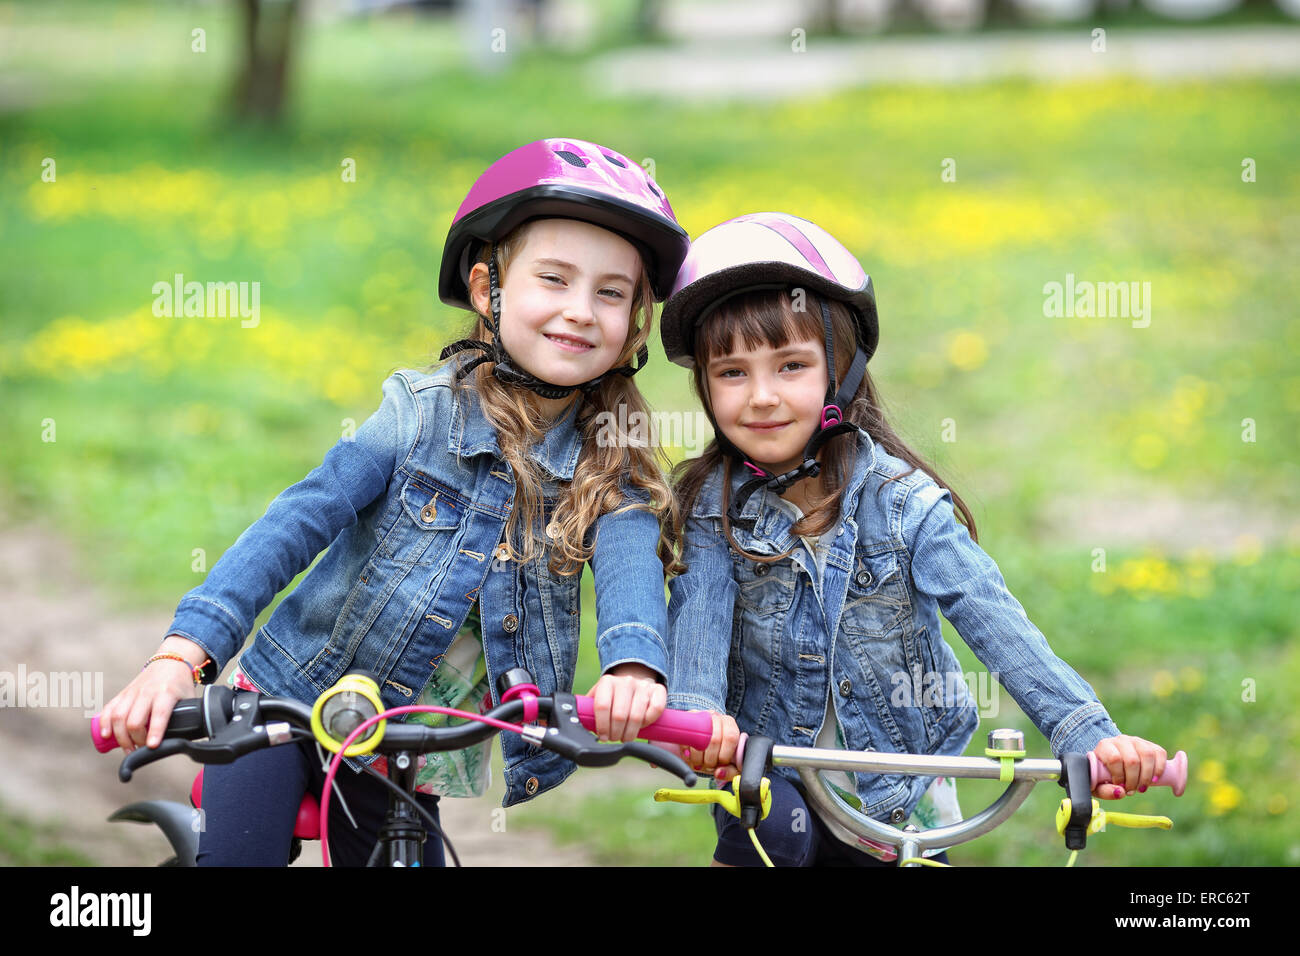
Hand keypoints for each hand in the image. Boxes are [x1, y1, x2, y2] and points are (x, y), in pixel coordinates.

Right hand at [98, 636, 205, 751]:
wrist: (170, 662)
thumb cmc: (180, 685)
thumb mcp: (189, 699)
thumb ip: (189, 718)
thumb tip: (190, 740)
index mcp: (167, 693)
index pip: (159, 714)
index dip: (155, 731)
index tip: (152, 746)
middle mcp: (147, 692)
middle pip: (134, 720)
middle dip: (135, 739)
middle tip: (140, 749)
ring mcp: (133, 692)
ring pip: (118, 716)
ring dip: (119, 736)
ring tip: (127, 748)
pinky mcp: (123, 693)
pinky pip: (109, 709)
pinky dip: (104, 723)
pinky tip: (106, 735)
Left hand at [585, 662, 665, 742]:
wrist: (634, 677)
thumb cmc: (613, 695)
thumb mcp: (598, 697)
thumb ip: (587, 710)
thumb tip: (577, 725)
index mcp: (607, 682)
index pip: (602, 706)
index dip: (602, 726)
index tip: (603, 736)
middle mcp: (625, 681)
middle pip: (619, 715)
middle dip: (616, 733)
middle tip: (615, 738)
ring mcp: (643, 685)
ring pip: (637, 716)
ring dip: (631, 733)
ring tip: (626, 736)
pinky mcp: (658, 689)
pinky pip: (655, 709)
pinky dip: (648, 721)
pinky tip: (642, 725)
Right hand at [682, 711, 740, 782]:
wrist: (700, 741)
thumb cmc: (717, 752)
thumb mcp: (728, 762)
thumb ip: (729, 771)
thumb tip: (719, 773)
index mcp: (730, 724)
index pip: (731, 737)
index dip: (724, 755)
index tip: (720, 763)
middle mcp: (716, 717)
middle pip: (714, 740)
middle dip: (710, 759)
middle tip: (707, 766)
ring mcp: (699, 716)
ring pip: (699, 740)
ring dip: (697, 758)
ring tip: (699, 762)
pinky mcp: (685, 720)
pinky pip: (685, 738)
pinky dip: (686, 753)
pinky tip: (689, 757)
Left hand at [1092, 734, 1166, 799]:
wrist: (1112, 764)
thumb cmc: (1103, 776)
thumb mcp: (1098, 785)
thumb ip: (1105, 791)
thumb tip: (1121, 793)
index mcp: (1105, 746)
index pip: (1115, 759)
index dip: (1119, 776)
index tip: (1120, 786)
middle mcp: (1121, 740)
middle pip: (1132, 760)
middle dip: (1134, 780)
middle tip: (1131, 790)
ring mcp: (1137, 741)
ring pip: (1147, 755)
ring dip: (1147, 776)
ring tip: (1142, 787)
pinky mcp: (1150, 745)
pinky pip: (1160, 753)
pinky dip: (1159, 769)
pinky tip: (1153, 780)